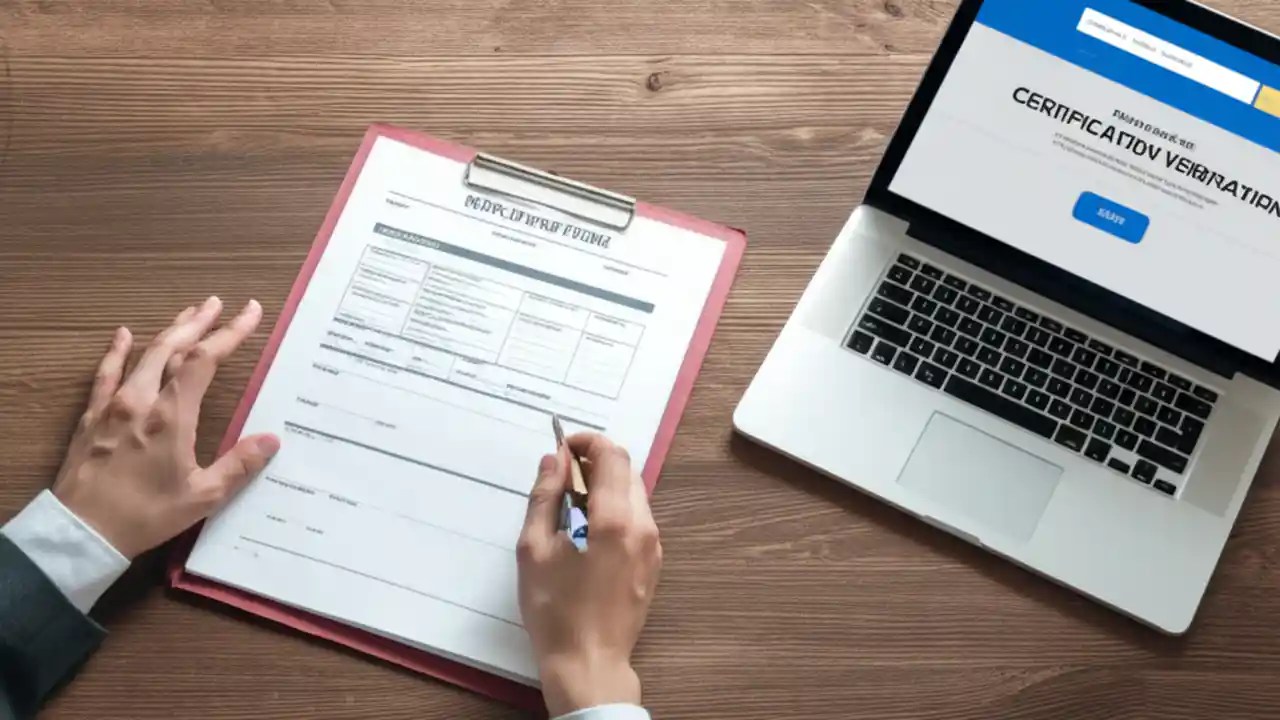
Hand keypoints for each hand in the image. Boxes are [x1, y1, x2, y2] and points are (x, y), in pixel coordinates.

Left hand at [52, 297, 279, 558]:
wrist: (82, 531)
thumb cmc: (145, 515)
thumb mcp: (202, 496)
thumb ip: (238, 465)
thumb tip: (272, 439)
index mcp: (172, 416)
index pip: (204, 360)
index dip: (229, 333)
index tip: (249, 313)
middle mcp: (142, 400)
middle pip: (173, 348)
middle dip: (199, 322)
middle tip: (217, 302)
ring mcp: (114, 405)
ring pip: (144, 355)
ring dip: (169, 331)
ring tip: (187, 313)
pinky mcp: (93, 416)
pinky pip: (106, 373)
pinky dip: (117, 350)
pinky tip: (123, 334)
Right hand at [517, 433, 661, 715]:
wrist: (590, 663)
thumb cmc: (555, 611)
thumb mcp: (533, 550)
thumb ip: (544, 498)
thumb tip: (552, 461)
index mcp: (613, 520)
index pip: (611, 456)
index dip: (587, 441)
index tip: (562, 447)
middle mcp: (642, 526)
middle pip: (627, 469)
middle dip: (596, 460)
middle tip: (563, 472)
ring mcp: (653, 545)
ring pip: (635, 492)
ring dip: (606, 484)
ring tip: (572, 502)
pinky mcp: (654, 562)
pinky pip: (638, 518)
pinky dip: (616, 508)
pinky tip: (589, 528)